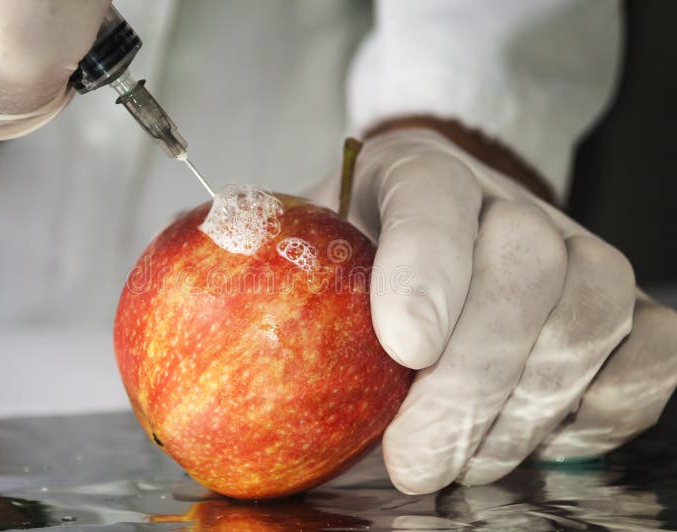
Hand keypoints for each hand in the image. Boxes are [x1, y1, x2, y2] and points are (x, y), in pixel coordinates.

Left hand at [308, 128, 676, 493]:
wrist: (434, 238)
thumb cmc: (358, 266)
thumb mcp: (309, 265)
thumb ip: (285, 304)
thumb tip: (229, 395)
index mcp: (414, 172)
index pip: (430, 198)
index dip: (423, 270)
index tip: (403, 349)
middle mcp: (506, 202)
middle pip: (523, 267)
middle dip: (472, 379)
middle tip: (414, 460)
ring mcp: (575, 248)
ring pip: (592, 311)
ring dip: (526, 408)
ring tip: (465, 458)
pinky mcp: (622, 303)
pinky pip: (652, 351)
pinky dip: (604, 408)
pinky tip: (539, 433)